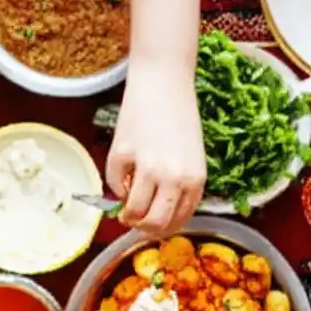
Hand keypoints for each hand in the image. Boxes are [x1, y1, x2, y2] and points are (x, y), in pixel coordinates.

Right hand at [107, 61, 205, 236]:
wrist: (163, 81)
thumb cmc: (179, 116)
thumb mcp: (192, 157)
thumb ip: (181, 186)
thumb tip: (158, 215)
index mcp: (196, 180)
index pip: (178, 221)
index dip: (162, 229)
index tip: (152, 227)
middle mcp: (175, 178)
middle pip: (156, 224)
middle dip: (143, 228)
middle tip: (135, 221)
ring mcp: (148, 168)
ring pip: (133, 211)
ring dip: (126, 212)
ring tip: (125, 201)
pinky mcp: (123, 155)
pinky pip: (114, 184)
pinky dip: (115, 183)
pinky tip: (123, 167)